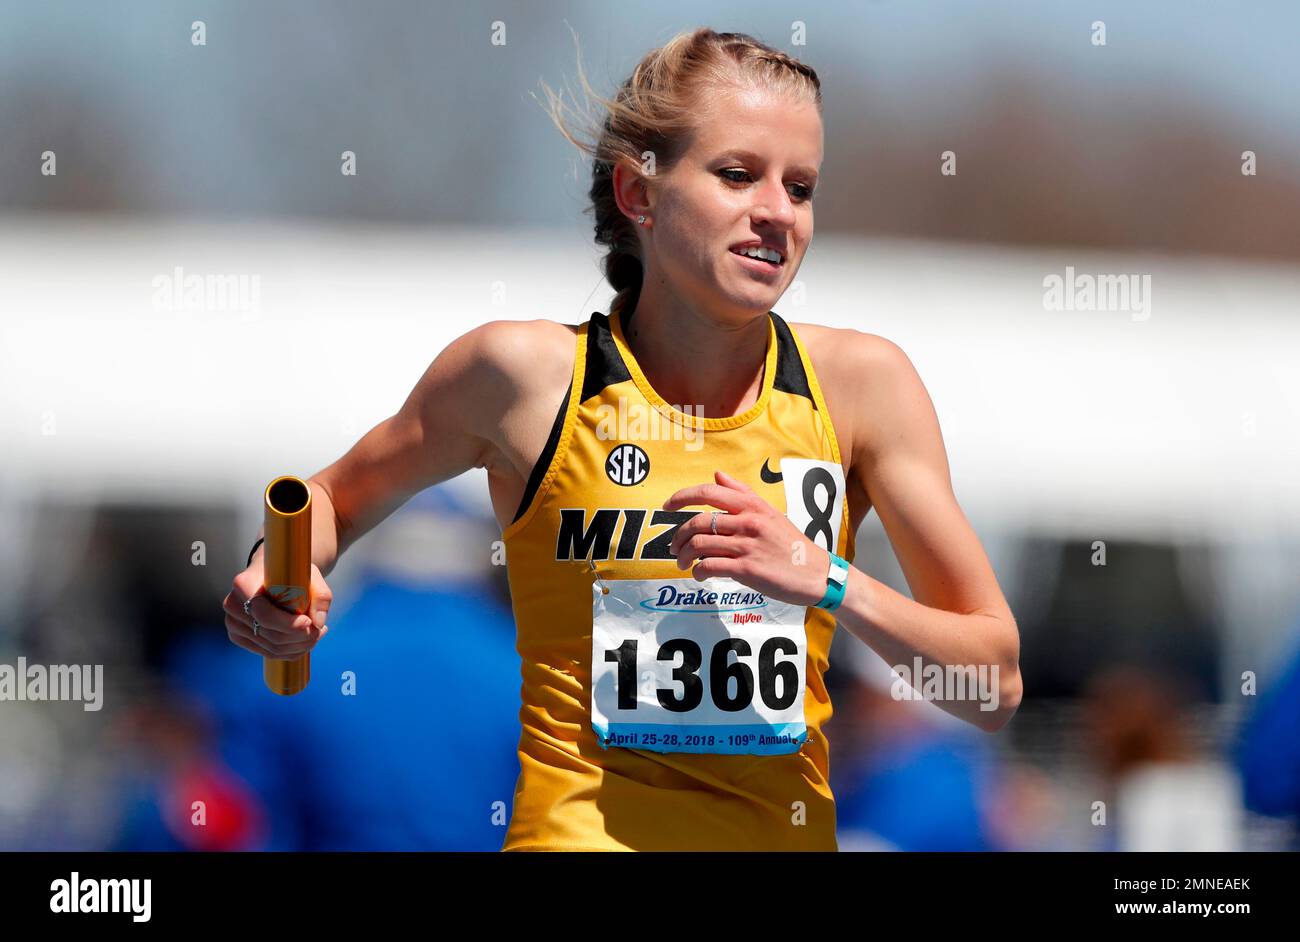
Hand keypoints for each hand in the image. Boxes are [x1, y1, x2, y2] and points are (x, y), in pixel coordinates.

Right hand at [222, 557, 331, 659]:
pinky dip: (290, 652)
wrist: (272, 576)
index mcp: (244, 584)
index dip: (288, 624)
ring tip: (316, 634)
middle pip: (270, 634)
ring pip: (271, 647)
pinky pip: (267, 653)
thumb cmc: (292, 574)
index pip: (264, 614)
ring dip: (298, 646)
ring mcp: (233, 623)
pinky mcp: (238, 637)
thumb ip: (320, 597)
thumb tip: (318, 623)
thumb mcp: (311, 577)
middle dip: (300, 637)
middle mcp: (233, 604)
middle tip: (320, 630)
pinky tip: (303, 641)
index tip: (308, 622)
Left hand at [663, 470, 830, 606]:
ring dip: (684, 556)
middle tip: (673, 547)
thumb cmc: (792, 544)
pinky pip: (710, 567)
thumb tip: (717, 473)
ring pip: (699, 545)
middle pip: (698, 522)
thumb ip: (742, 493)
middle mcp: (748, 522)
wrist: (817, 574)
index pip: (709, 492)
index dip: (681, 496)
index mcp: (752, 506)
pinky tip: (699, 574)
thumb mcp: (770, 513)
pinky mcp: (748, 570)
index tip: (667, 506)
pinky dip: (698, 571)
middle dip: (678, 535)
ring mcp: (748, 546)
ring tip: (683, 563)